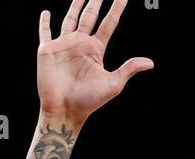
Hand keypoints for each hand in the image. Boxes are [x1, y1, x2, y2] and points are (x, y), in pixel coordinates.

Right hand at [37, 0, 152, 125]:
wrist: (64, 111)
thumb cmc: (88, 102)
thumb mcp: (113, 84)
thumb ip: (129, 69)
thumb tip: (150, 63)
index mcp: (95, 49)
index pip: (109, 23)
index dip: (116, 8)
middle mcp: (80, 44)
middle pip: (90, 16)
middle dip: (96, 1)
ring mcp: (64, 46)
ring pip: (70, 19)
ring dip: (75, 5)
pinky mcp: (47, 51)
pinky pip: (45, 33)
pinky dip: (44, 23)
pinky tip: (46, 13)